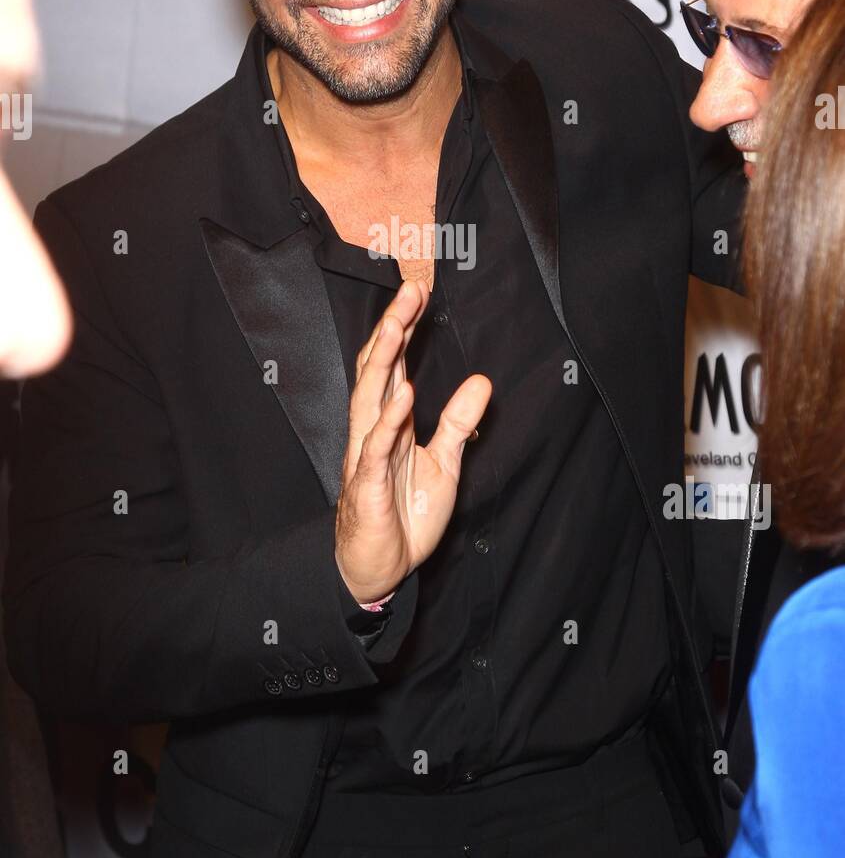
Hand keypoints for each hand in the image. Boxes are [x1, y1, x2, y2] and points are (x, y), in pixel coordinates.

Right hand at [335, 278, 491, 604]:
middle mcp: (373, 430)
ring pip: (370, 398)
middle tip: (409, 290)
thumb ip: (458, 423)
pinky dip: (389, 420)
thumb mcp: (445, 463)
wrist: (380, 567)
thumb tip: (482, 382)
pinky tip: (402, 393)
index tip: (418, 291)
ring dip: (383, 360)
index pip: (395, 364)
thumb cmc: (404, 514)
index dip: (405, 327)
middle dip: (393, 328)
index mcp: (390, 422)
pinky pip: (378, 448)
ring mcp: (368, 455)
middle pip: (379, 369)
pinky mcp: (370, 485)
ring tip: (396, 324)